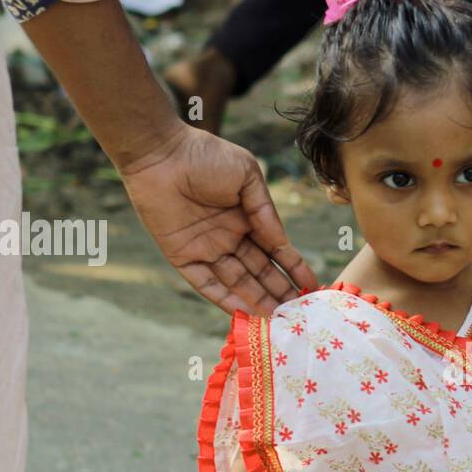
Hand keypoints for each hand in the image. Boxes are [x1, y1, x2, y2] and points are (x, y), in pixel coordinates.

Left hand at [118, 124, 320, 314]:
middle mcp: (229, 236)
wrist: (160, 153)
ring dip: (256, 299)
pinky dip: (224, 298)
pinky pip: (205, 283)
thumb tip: (282, 243)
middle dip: (278, 290)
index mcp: (246, 217)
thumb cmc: (205, 156)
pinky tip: (244, 312)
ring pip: (236, 281)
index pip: (275, 250)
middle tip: (297, 312)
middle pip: (258, 271)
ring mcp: (206, 248)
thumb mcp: (247, 176)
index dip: (293, 268)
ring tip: (278, 318)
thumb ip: (265, 211)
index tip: (311, 286)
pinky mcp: (182, 256)